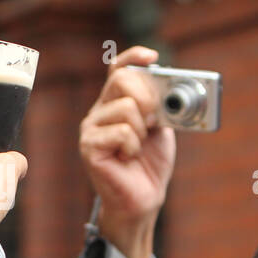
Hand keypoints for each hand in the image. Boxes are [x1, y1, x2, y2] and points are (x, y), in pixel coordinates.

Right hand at [81, 46, 174, 243]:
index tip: (153, 57)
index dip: (134, 57)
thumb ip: (161, 105)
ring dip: (142, 130)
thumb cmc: (150, 165)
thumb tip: (168, 85)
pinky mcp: (89, 147)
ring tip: (136, 148)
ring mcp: (90, 129)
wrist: (144, 200)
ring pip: (126, 108)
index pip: (118, 69)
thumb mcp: (161, 127)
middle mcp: (99, 112)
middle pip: (122, 80)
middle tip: (154, 120)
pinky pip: (122, 132)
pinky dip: (133, 146)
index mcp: (114, 103)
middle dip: (147, 97)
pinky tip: (127, 159)